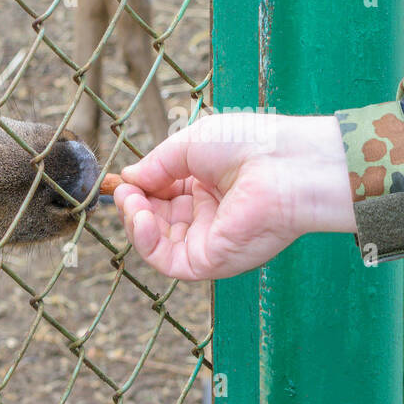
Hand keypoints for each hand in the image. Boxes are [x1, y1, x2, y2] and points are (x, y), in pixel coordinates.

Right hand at [112, 113, 356, 279]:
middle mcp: (209, 214)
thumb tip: (127, 179)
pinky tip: (141, 217)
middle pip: (156, 220)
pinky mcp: (212, 260)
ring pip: (157, 242)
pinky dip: (145, 242)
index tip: (120, 180)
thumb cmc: (248, 143)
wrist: (284, 164)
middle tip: (123, 190)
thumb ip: (156, 165)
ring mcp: (210, 239)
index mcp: (207, 185)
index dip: (138, 190)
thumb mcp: (190, 144)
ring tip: (131, 200)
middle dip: (133, 205)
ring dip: (134, 222)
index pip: (162, 195)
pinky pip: (167, 260)